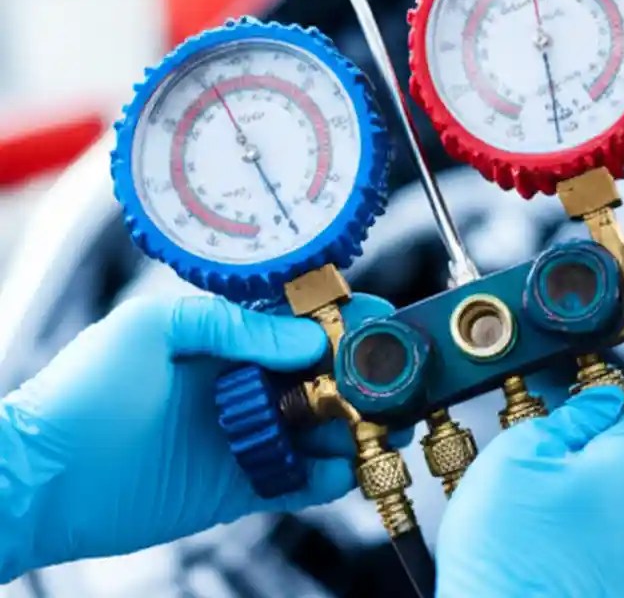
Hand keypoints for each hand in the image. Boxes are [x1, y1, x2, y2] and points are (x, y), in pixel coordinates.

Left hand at [0, 293, 393, 580]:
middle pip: (324, 379)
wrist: (43, 480)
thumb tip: (305, 341)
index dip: (343, 323)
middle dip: (366, 379)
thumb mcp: (151, 329)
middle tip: (395, 383)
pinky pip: (301, 482)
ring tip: (384, 428)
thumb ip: (231, 324)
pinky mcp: (242, 487)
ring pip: (323, 431)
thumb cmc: (80, 395)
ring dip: (359, 428)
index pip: (299, 326)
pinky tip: (346, 468)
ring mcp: (246, 438)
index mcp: (224, 342)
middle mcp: (242, 388)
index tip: (379, 322)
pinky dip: (332, 477)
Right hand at [435, 387, 623, 597]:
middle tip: (553, 457)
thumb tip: (598, 401)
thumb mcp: (518, 457)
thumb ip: (569, 417)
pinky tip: (548, 543)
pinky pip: (618, 545)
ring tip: (541, 507)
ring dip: (595, 496)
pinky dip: (591, 536)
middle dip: (606, 451)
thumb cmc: (512, 558)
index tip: (590, 406)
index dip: (623, 404)